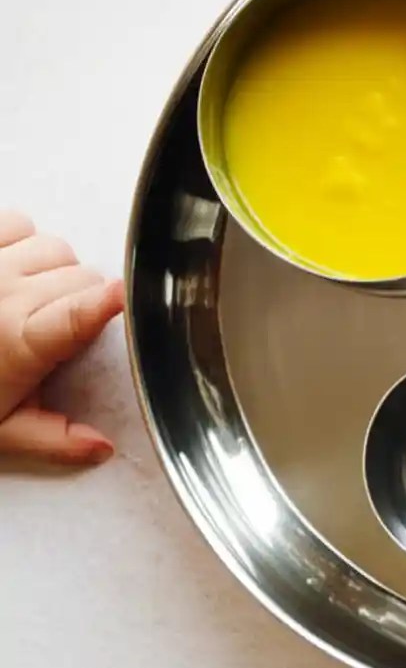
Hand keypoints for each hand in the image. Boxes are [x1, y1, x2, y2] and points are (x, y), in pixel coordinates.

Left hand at [0, 211, 123, 465]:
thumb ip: (52, 438)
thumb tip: (100, 446)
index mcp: (22, 341)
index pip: (83, 311)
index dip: (113, 299)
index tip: (131, 295)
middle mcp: (7, 293)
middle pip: (83, 277)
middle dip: (84, 298)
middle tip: (61, 325)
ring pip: (56, 247)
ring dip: (56, 267)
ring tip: (36, 293)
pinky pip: (20, 221)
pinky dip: (24, 238)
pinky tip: (13, 264)